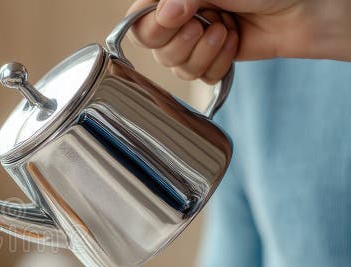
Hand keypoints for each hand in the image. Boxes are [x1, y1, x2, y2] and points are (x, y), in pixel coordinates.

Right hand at [128, 0, 350, 83]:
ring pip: (174, 67)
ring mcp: (194, 40)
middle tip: (206, 25)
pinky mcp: (211, 61)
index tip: (180, 16)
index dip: (154, 24)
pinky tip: (234, 44)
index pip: (138, 19)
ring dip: (204, 52)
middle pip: (153, 47)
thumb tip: (163, 14)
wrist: (305, 12)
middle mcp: (180, 17)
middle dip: (181, 42)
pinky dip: (217, 63)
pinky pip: (197, 78)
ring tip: (227, 32)